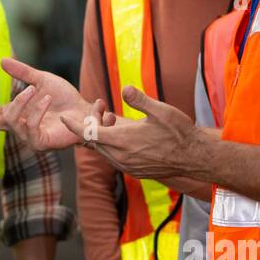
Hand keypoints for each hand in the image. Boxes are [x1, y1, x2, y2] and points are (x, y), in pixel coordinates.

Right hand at [0, 57, 91, 151]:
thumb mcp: (41, 80)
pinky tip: (47, 99)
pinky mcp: (40, 143)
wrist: (87, 111)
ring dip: (21, 103)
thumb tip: (2, 61)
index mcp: (15, 114)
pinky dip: (36, 111)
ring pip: (11, 121)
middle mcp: (18, 127)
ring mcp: (27, 137)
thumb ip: (22, 73)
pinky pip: (30, 126)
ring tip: (35, 90)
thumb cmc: (65, 99)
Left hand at [61, 86, 208, 181]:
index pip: (88, 134)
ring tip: (108, 121)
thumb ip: (139, 100)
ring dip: (101, 137)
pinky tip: (119, 136)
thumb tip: (124, 88)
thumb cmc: (179, 132)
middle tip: (95, 111)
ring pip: (103, 151)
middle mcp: (121, 157)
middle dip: (90, 127)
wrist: (195, 157)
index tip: (63, 117)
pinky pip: (114, 158)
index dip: (74, 125)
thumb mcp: (160, 111)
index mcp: (123, 141)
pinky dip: (110, 146)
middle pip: (94, 143)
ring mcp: (127, 167)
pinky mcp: (134, 171)